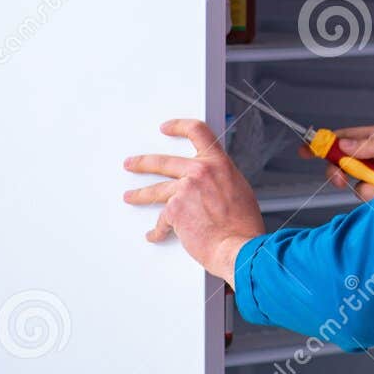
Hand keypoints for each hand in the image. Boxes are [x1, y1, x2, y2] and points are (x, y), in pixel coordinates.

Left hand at [123, 119, 264, 286]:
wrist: (237, 246)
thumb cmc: (242, 225)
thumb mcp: (238, 190)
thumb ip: (219, 180)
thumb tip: (209, 186)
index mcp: (219, 164)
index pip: (197, 132)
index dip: (179, 126)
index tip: (166, 128)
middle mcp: (200, 171)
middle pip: (163, 161)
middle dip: (143, 163)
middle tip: (132, 164)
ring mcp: (185, 190)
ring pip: (155, 190)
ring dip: (140, 194)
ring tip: (131, 196)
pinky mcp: (174, 210)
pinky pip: (161, 220)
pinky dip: (158, 230)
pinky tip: (154, 234)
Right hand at [305, 125, 373, 203]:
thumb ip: (373, 143)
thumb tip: (345, 145)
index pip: (348, 138)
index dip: (326, 143)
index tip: (307, 148)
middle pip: (345, 163)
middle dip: (341, 171)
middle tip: (339, 179)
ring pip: (357, 184)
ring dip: (372, 186)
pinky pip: (369, 199)